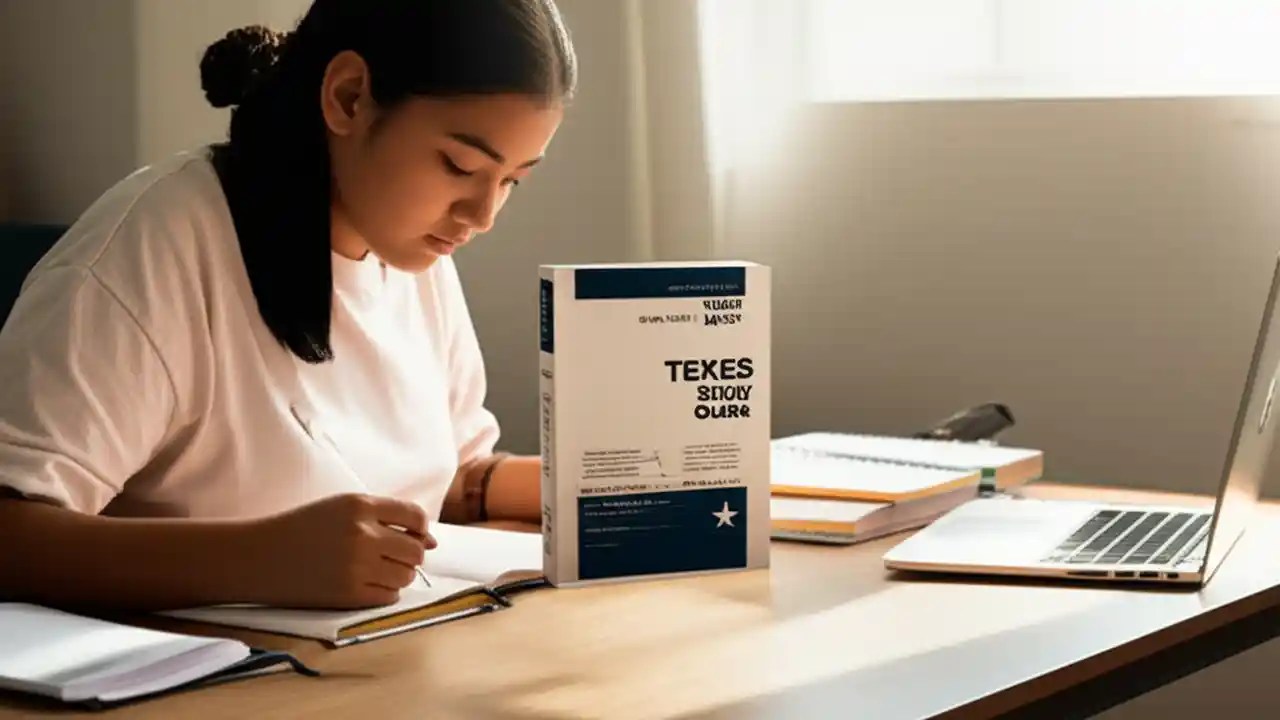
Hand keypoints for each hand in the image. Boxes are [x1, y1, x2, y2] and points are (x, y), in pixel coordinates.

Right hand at [249, 493, 435, 608]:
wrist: (258, 557)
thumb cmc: (303, 529)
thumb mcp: (341, 507)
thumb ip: (386, 517)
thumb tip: (432, 541)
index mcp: (360, 505)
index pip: (416, 516)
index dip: (420, 529)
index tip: (412, 536)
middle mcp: (362, 534)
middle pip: (415, 550)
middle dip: (408, 555)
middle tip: (387, 557)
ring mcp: (356, 566)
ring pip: (406, 575)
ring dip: (398, 575)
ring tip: (373, 570)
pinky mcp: (348, 594)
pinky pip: (389, 597)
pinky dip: (384, 593)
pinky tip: (364, 584)